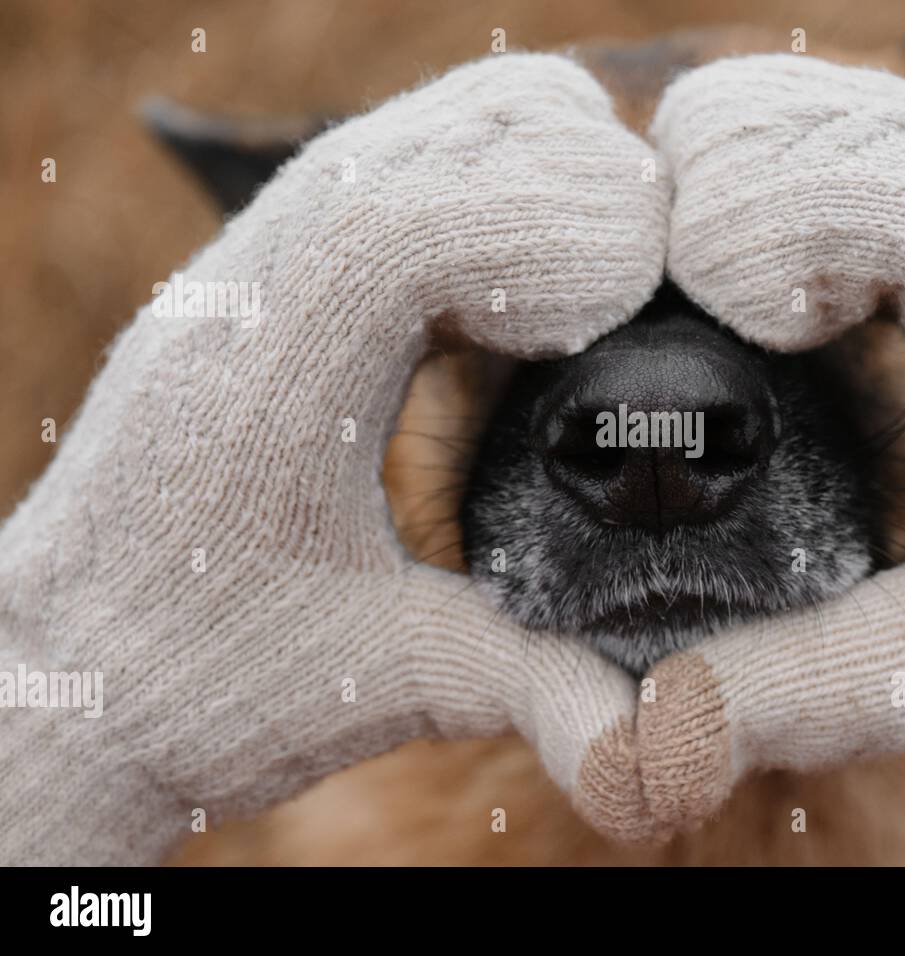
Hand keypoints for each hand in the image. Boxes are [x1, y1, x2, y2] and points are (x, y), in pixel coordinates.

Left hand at [0, 53, 668, 862]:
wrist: (75, 667)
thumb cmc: (198, 677)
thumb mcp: (378, 679)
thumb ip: (529, 681)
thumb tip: (661, 732)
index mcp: (265, 379)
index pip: (403, 226)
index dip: (539, 233)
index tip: (630, 294)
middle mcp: (250, 289)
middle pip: (429, 135)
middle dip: (561, 181)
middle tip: (642, 278)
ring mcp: (258, 265)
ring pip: (415, 135)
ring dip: (526, 176)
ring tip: (598, 279)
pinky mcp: (278, 271)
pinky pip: (397, 175)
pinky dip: (484, 197)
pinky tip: (523, 288)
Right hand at [635, 55, 904, 841]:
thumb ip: (795, 694)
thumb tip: (644, 730)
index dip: (790, 214)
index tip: (720, 296)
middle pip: (887, 127)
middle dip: (753, 164)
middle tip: (664, 249)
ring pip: (892, 125)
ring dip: (776, 160)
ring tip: (697, 245)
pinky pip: (901, 162)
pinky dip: (812, 179)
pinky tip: (764, 255)